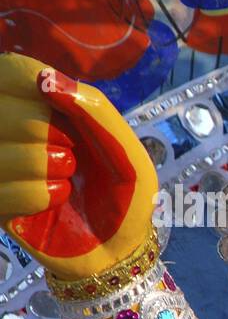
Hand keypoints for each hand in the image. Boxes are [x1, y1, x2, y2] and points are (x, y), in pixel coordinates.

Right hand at [0, 53, 157, 281]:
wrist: (122, 247)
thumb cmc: (125, 192)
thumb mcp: (124, 148)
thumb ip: (93, 108)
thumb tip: (46, 78)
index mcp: (41, 108)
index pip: (10, 71)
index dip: (34, 85)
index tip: (59, 109)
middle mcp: (11, 134)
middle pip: (2, 110)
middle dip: (44, 131)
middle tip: (71, 152)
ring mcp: (1, 168)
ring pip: (0, 152)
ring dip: (45, 166)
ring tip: (67, 175)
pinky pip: (4, 192)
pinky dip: (41, 196)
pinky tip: (58, 198)